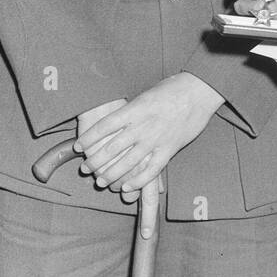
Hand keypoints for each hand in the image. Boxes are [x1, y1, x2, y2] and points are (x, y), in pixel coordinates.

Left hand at [75, 74, 222, 201]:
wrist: (199, 91)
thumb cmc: (172, 88)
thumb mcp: (145, 94)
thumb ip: (131, 109)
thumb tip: (114, 119)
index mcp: (134, 109)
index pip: (105, 126)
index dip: (89, 138)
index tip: (78, 146)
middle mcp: (142, 125)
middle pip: (113, 147)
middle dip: (96, 160)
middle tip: (84, 169)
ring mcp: (156, 139)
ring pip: (129, 161)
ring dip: (112, 173)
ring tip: (100, 181)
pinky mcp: (169, 149)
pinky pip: (151, 169)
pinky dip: (137, 181)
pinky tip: (127, 187)